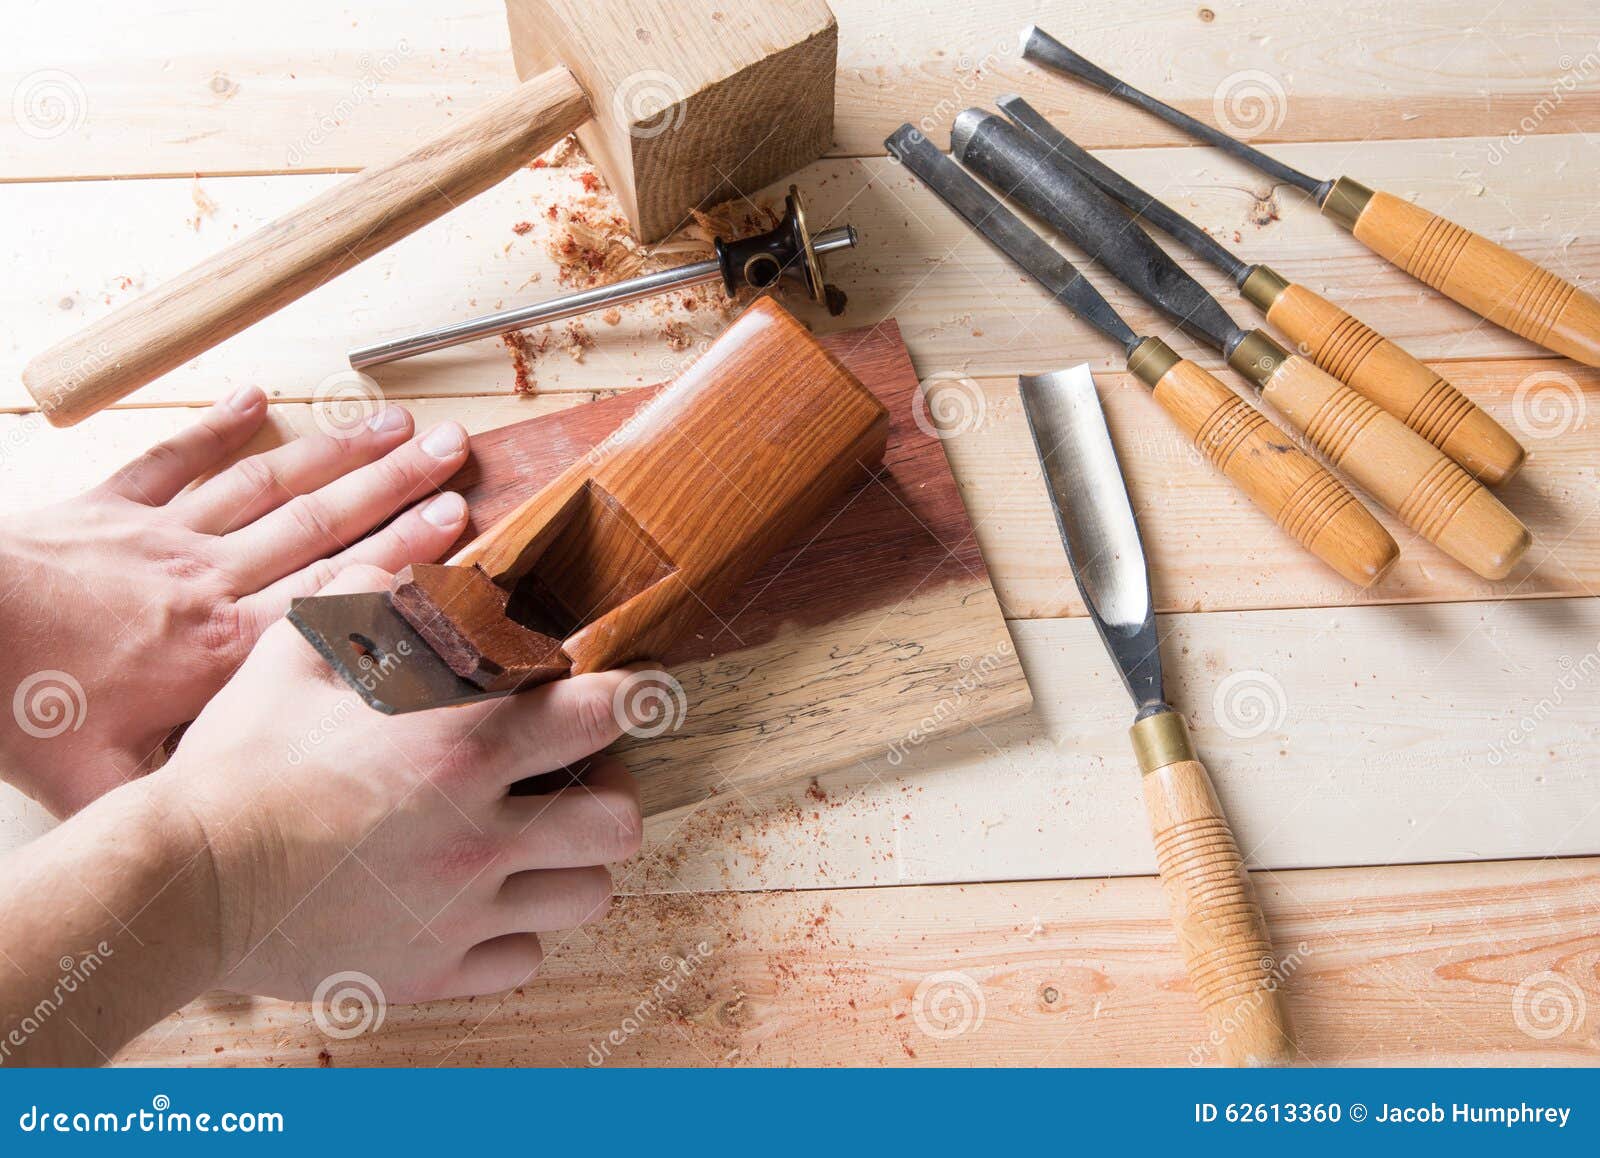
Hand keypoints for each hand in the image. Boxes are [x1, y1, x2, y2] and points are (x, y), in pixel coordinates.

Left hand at [0, 386, 472, 815]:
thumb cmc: (15, 707)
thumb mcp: (97, 781)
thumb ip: (177, 797)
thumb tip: (234, 837)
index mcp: (220, 646)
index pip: (335, 590)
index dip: (404, 550)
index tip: (457, 516)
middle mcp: (207, 577)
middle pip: (320, 522)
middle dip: (394, 483)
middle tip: (453, 447)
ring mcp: (161, 533)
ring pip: (267, 484)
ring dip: (334, 450)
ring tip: (392, 422)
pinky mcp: (109, 505)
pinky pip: (174, 460)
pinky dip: (217, 428)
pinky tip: (256, 398)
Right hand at [162, 564, 643, 1003]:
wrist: (180, 881)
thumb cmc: (240, 760)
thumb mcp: (298, 653)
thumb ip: (367, 601)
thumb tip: (408, 570)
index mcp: (462, 745)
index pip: (603, 711)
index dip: (634, 694)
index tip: (638, 690)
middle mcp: (483, 833)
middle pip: (620, 819)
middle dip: (610, 791)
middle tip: (574, 777)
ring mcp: (464, 910)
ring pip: (587, 896)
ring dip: (571, 865)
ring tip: (533, 843)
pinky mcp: (433, 970)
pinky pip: (523, 958)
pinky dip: (514, 932)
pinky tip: (480, 903)